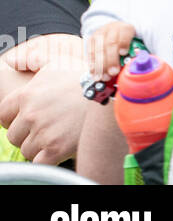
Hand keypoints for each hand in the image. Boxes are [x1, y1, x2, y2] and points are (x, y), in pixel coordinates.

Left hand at [0, 34, 89, 163]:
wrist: (113, 94)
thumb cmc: (85, 77)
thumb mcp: (58, 63)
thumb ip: (33, 60)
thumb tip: (11, 59)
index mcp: (27, 95)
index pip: (3, 115)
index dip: (14, 119)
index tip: (27, 120)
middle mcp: (31, 114)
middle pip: (14, 135)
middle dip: (27, 134)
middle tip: (45, 129)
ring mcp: (43, 132)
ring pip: (27, 149)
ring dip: (39, 147)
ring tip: (56, 137)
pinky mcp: (56, 148)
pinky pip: (39, 161)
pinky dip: (47, 158)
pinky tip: (59, 149)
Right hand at [85, 22, 136, 80]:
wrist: (112, 28)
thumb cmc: (126, 39)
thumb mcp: (133, 40)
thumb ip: (135, 49)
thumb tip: (139, 62)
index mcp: (125, 28)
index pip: (124, 35)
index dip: (123, 44)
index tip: (123, 53)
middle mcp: (111, 29)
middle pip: (110, 44)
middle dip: (111, 60)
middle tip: (113, 72)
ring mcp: (99, 34)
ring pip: (99, 50)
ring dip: (100, 65)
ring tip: (103, 77)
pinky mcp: (91, 40)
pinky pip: (90, 53)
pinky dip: (92, 64)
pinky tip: (94, 73)